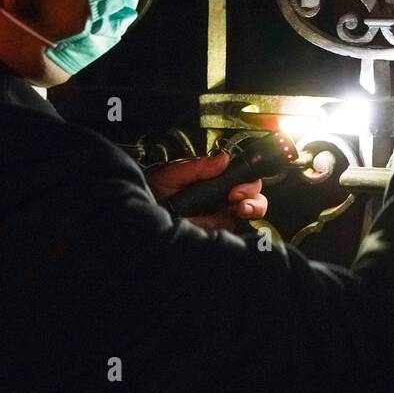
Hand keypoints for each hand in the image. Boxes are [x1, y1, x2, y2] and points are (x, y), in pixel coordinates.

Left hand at [145, 152, 266, 231]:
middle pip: (252, 194)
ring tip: (240, 209)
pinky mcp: (217, 234)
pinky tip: (228, 223)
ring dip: (252, 208)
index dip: (245, 179)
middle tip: (237, 198)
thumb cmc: (153, 195)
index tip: (235, 187)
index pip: (240, 176)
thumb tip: (223, 159)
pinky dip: (236, 227)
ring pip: (251, 212)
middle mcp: (220, 199)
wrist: (141, 220)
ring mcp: (221, 218)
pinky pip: (235, 231)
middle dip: (252, 194)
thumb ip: (197, 167)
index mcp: (212, 182)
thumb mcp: (171, 175)